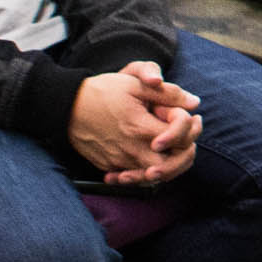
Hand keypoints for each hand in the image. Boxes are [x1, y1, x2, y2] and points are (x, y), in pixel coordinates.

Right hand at [72, 63, 203, 182]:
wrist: (66, 106)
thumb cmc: (101, 92)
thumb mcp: (135, 84)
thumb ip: (168, 94)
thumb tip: (195, 103)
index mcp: (140, 128)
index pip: (180, 139)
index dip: (191, 129)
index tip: (191, 118)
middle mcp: (131, 149)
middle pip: (170, 167)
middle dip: (184, 155)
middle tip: (188, 140)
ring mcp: (119, 161)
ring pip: (152, 176)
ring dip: (167, 164)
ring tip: (171, 146)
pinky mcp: (109, 166)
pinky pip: (133, 176)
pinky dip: (145, 170)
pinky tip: (149, 157)